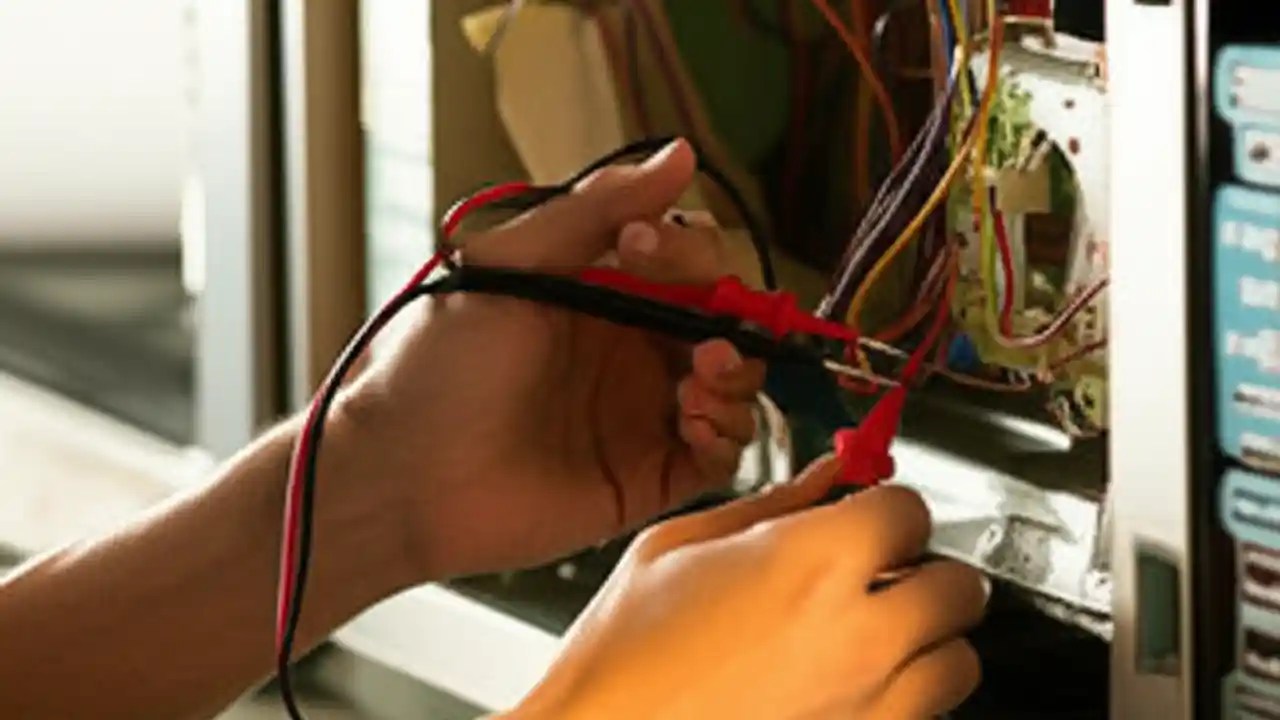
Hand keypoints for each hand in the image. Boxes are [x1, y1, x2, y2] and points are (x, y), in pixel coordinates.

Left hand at [333, 139, 767, 580]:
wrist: (399, 475)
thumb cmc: (436, 366)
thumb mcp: (511, 267)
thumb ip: (596, 210)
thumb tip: (680, 154)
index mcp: (600, 293)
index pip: (686, 261)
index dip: (688, 253)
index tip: (644, 251)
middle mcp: (628, 349)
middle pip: (723, 321)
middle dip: (733, 319)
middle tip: (706, 338)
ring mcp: (640, 414)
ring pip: (734, 385)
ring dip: (739, 376)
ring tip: (700, 383)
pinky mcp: (646, 477)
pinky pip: (721, 453)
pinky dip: (730, 433)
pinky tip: (695, 421)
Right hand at [506, 458, 987, 719]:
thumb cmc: (624, 655)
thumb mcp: (681, 545)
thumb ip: (774, 504)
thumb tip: (826, 475)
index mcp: (813, 561)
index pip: (912, 509)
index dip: (888, 507)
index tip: (871, 517)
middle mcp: (858, 634)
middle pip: (960, 587)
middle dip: (925, 572)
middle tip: (884, 573)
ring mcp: (869, 706)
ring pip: (959, 662)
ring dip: (929, 642)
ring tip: (875, 637)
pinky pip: (927, 718)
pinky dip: (905, 698)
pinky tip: (850, 686)